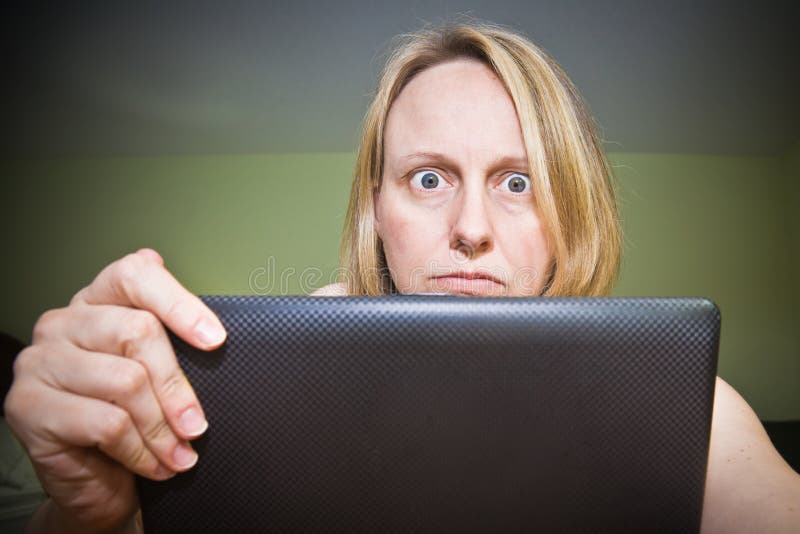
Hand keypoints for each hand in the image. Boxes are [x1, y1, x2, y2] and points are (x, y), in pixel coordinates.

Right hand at [4, 248, 225, 532]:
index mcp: (100, 299)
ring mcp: (41, 362)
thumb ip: (203, 334)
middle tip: (200, 425)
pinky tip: (155, 463)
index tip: (217, 340)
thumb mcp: (175, 372)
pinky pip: (104, 422)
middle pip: (136, 331)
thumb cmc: (144, 417)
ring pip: (124, 381)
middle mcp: (65, 321)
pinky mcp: (26, 406)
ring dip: (163, 427)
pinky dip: (140, 450)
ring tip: (180, 451)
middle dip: (180, 387)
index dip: (180, 304)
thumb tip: (316, 296)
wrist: (102, 482)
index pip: (136, 274)